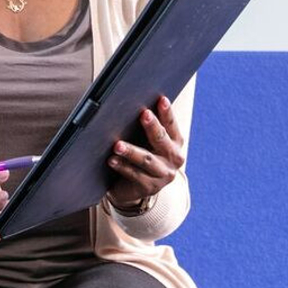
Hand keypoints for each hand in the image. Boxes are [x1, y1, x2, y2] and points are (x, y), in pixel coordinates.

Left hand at [105, 95, 184, 210]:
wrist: (133, 187)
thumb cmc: (140, 154)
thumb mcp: (146, 141)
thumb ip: (146, 126)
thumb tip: (133, 103)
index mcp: (175, 143)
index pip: (171, 125)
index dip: (167, 112)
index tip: (161, 99)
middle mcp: (174, 159)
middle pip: (161, 140)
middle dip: (152, 126)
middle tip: (143, 114)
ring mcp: (163, 175)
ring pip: (147, 160)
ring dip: (132, 151)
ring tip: (118, 145)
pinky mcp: (149, 188)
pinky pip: (134, 175)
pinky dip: (122, 166)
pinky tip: (111, 160)